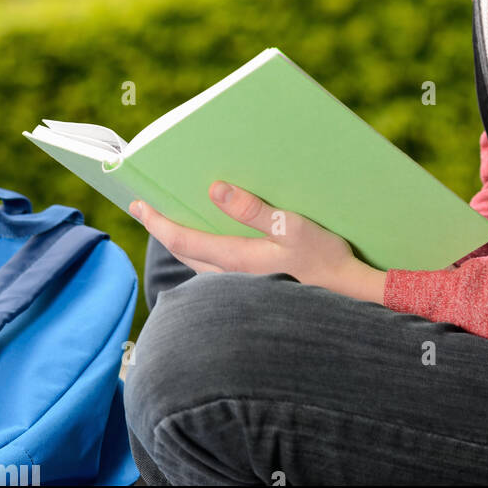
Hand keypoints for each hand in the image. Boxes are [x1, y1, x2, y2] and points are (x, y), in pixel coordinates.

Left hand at [129, 181, 386, 302]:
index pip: (181, 238)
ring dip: (183, 242)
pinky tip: (216, 243)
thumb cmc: (324, 259)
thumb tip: (214, 190)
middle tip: (149, 209)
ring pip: (199, 263)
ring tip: (178, 221)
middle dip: (163, 229)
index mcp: (235, 258)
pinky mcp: (254, 290)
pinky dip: (205, 251)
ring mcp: (240, 286)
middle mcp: (230, 276)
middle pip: (184, 251)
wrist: (350, 297)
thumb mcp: (291, 226)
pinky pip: (216, 269)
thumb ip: (252, 209)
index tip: (137, 203)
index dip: (156, 220)